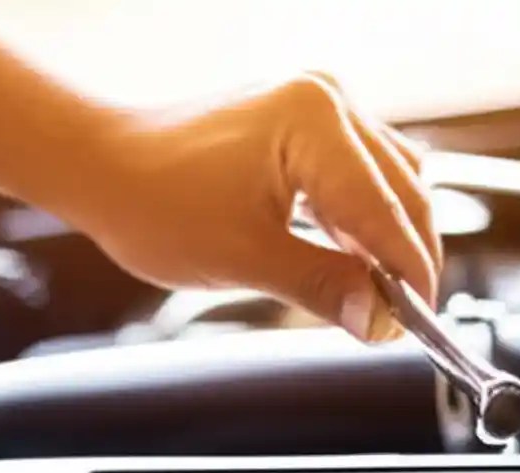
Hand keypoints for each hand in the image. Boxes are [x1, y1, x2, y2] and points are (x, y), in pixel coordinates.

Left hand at [76, 72, 441, 341]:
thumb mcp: (243, 259)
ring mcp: (314, 105)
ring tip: (380, 296)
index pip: (386, 210)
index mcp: (314, 121)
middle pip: (402, 189)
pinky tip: (354, 261)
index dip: (409, 274)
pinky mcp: (300, 121)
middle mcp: (325, 99)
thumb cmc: (152, 204)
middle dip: (404, 257)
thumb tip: (381, 322)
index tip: (420, 325)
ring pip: (386, 180)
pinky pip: (355, 172)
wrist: (100, 168)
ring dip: (386, 237)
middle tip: (401, 319)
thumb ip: (323, 286)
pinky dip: (360, 218)